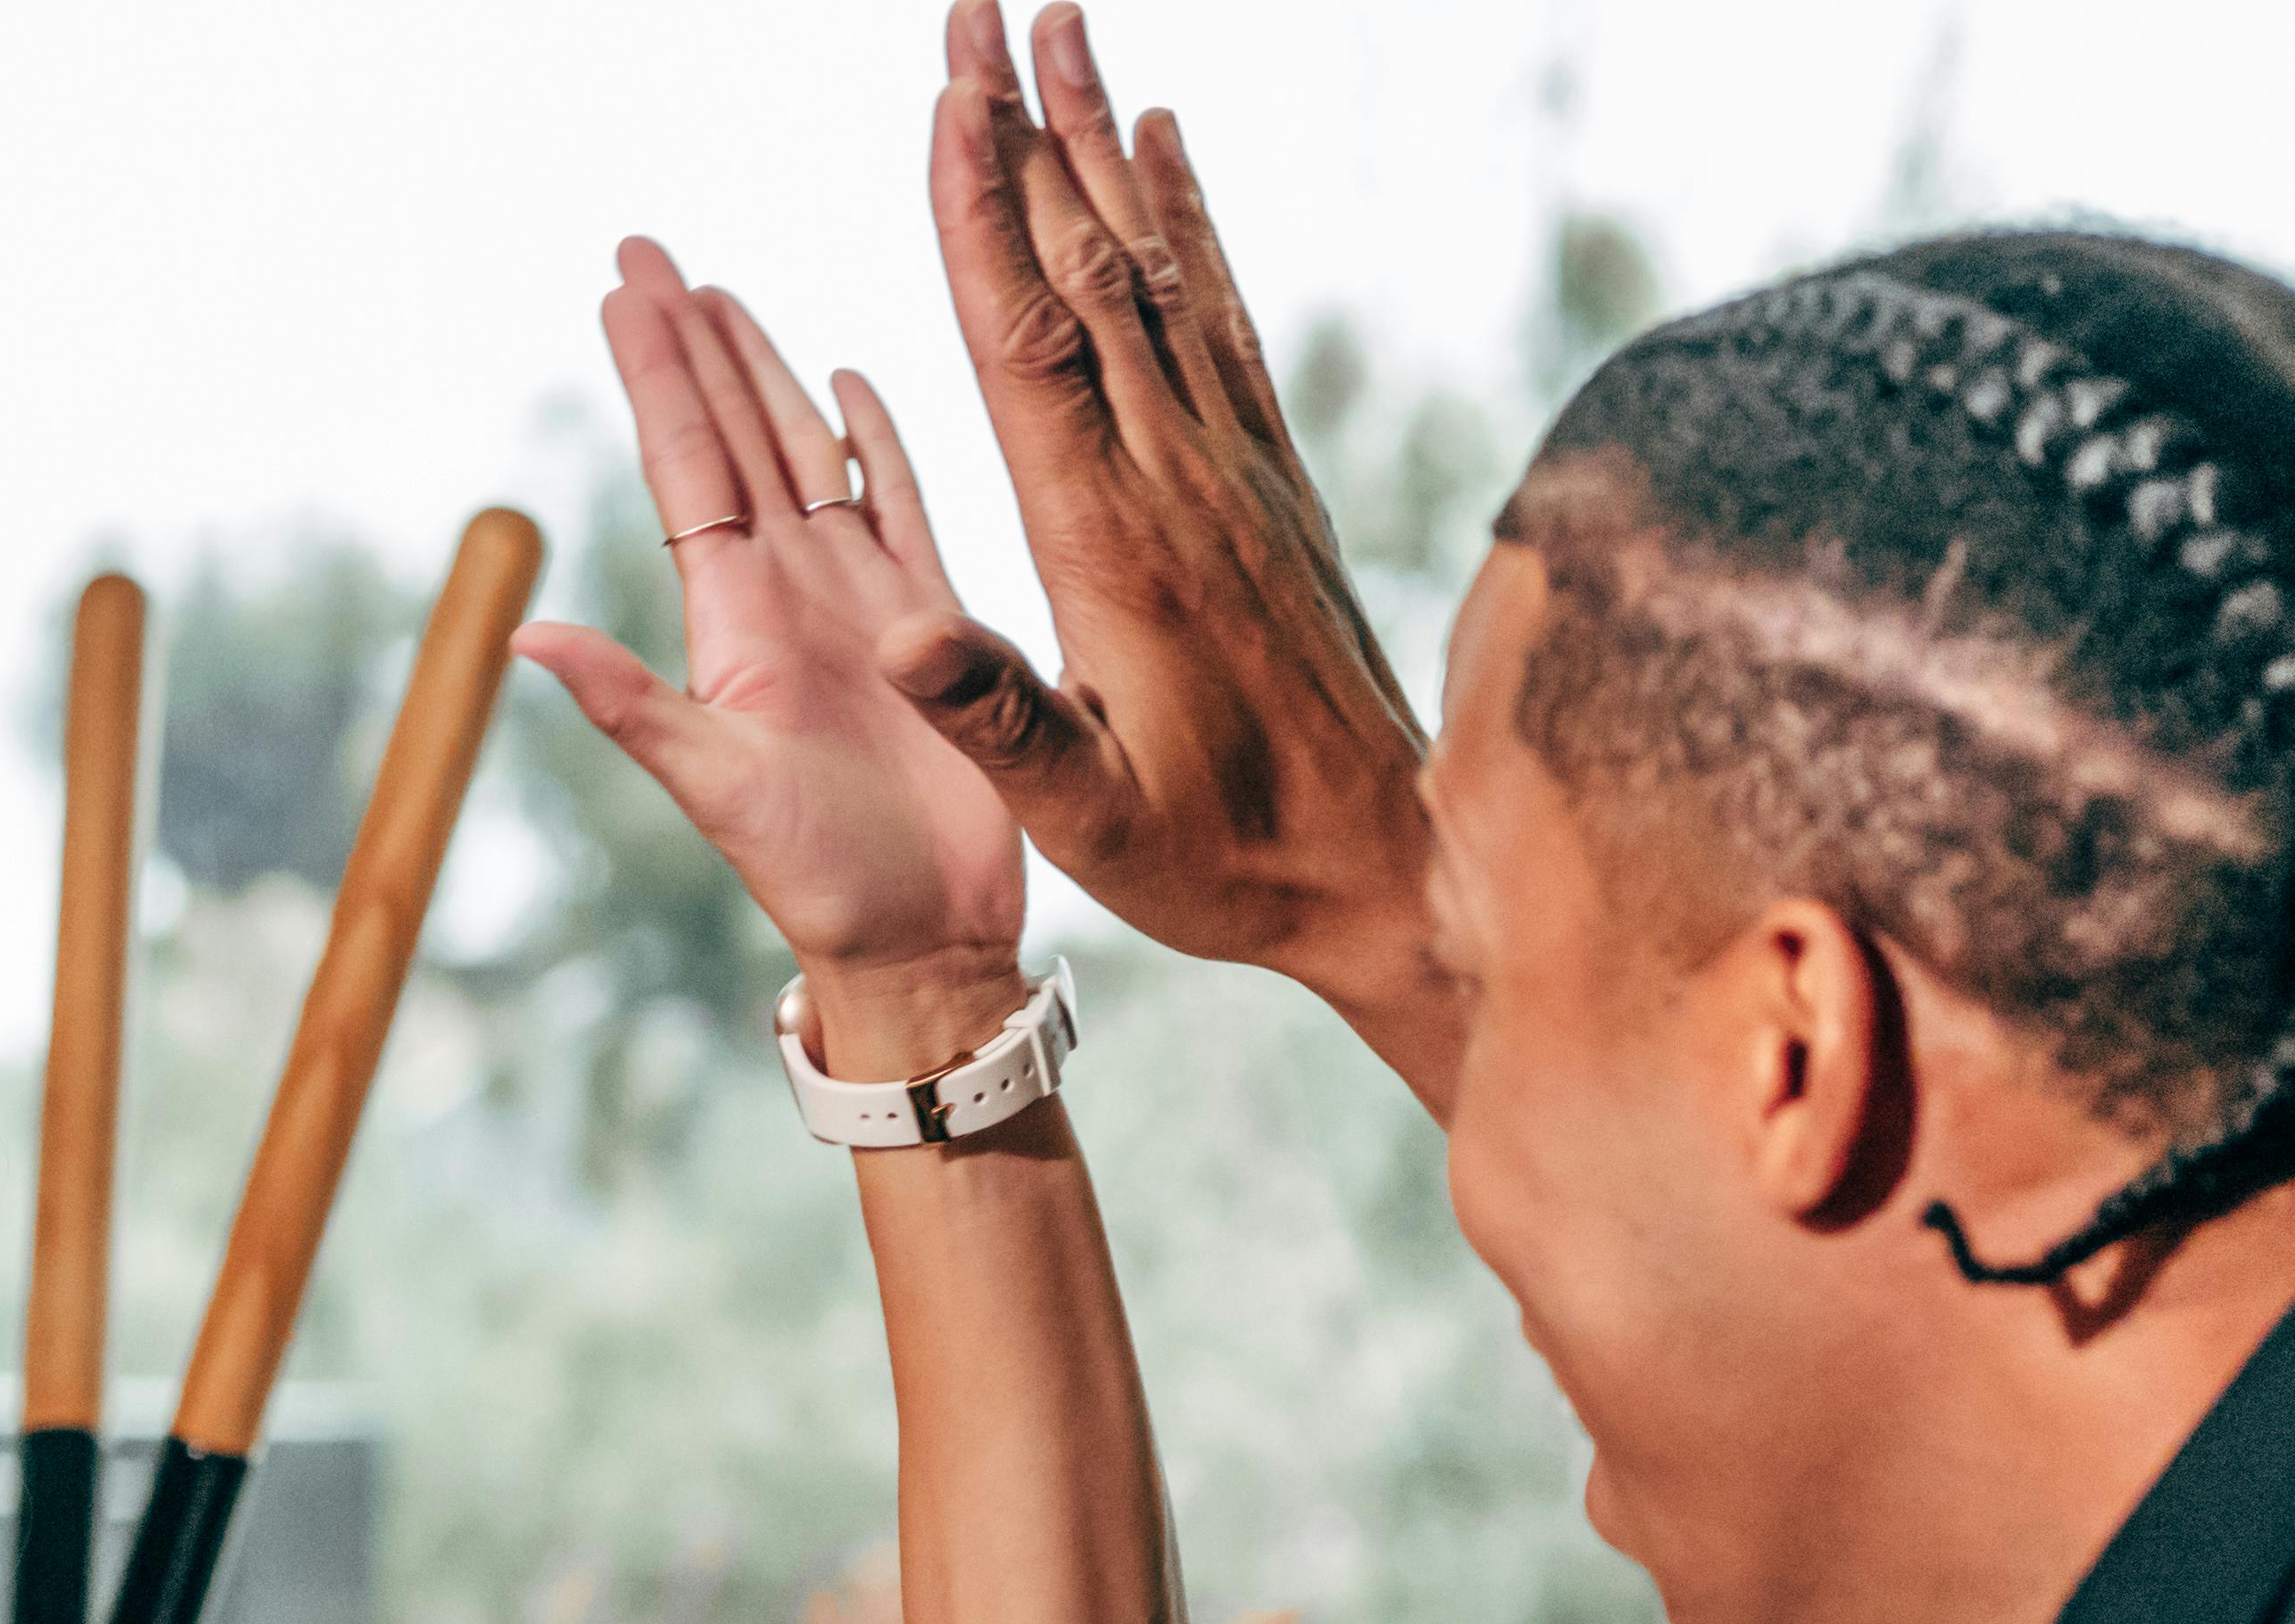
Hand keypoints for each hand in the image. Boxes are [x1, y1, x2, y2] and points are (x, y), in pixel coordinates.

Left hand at [518, 241, 1033, 1080]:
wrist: (922, 941)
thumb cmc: (820, 884)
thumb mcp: (714, 790)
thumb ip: (629, 706)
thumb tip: (525, 640)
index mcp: (734, 620)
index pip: (686, 465)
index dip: (656, 373)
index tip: (624, 287)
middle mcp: (788, 597)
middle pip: (734, 437)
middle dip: (694, 345)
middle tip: (652, 252)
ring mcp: (857, 606)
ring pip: (804, 455)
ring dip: (765, 374)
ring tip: (724, 294)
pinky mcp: (930, 627)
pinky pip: (898, 508)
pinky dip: (873, 444)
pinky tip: (846, 384)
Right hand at [906, 3, 1461, 1104]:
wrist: (1393, 866)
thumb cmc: (1225, 861)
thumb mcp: (1093, 820)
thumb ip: (1000, 723)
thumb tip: (901, 639)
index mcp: (1110, 542)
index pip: (1030, 343)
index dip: (985, 213)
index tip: (952, 93)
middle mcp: (1176, 475)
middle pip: (1086, 265)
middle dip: (1026, 127)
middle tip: (978, 2)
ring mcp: (1233, 466)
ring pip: (1152, 266)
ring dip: (1099, 140)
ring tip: (1060, 22)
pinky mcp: (1272, 479)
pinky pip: (1221, 316)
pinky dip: (1186, 218)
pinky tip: (1163, 145)